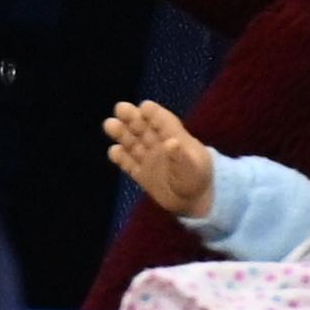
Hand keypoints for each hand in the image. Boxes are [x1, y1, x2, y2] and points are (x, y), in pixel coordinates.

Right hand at [99, 98, 219, 220]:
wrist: (196, 203)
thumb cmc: (198, 179)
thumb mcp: (194, 168)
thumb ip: (181, 156)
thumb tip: (171, 142)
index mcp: (175, 137)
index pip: (162, 120)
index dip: (153, 113)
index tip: (144, 107)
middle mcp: (158, 144)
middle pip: (142, 127)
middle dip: (131, 117)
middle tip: (120, 109)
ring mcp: (148, 158)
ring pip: (131, 142)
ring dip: (121, 133)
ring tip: (110, 125)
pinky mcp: (141, 174)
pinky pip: (128, 163)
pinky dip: (120, 157)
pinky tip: (114, 152)